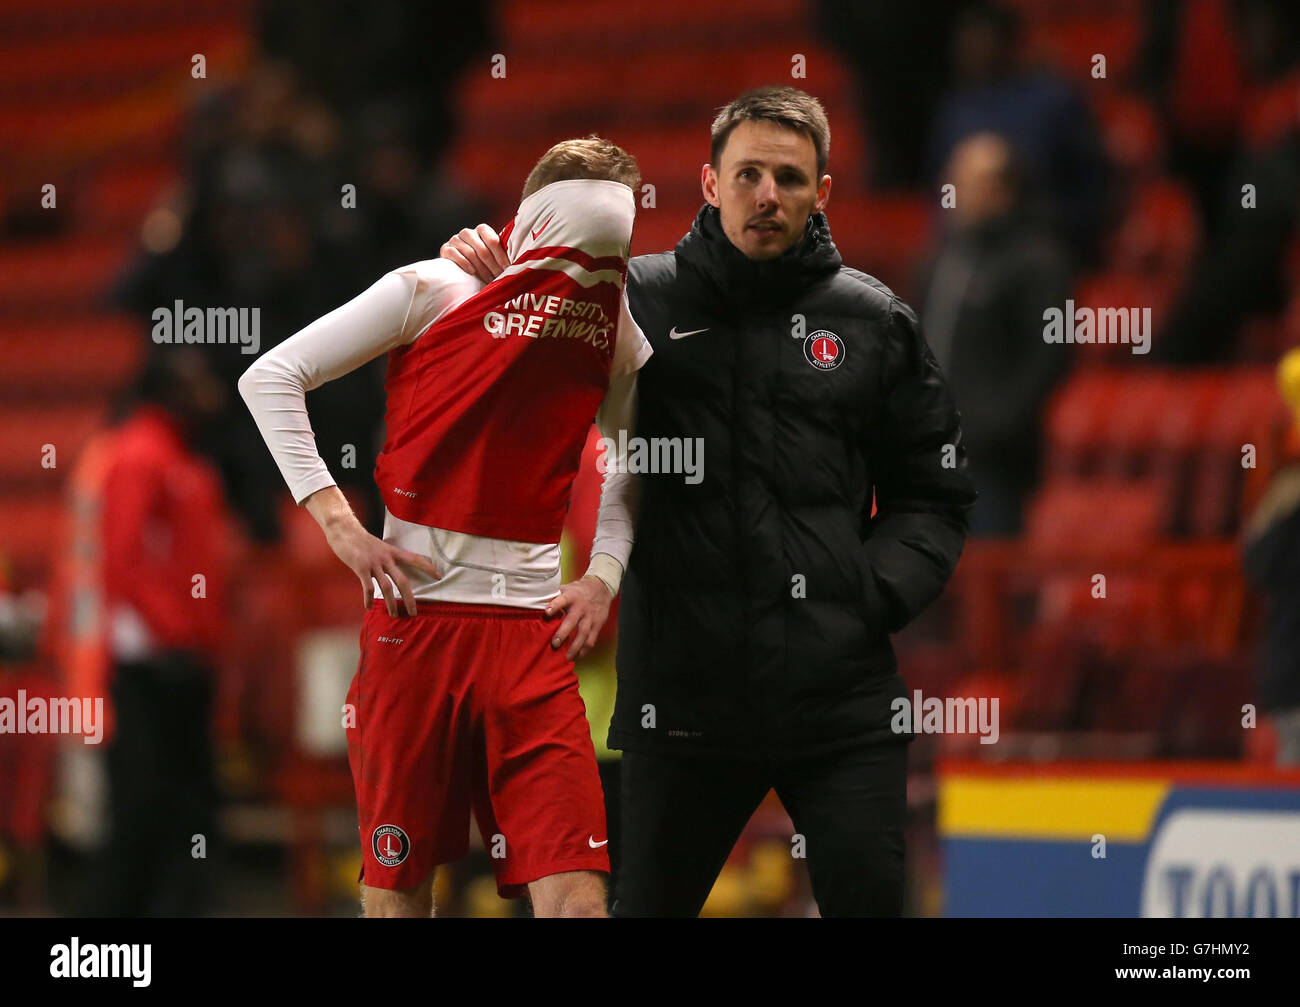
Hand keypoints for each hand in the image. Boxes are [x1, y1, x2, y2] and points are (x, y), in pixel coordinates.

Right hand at [305, 488, 439, 615]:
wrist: (344, 530)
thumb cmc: (361, 539)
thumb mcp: (379, 546)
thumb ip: (386, 558)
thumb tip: (392, 570)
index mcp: (392, 552)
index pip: (414, 559)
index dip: (427, 567)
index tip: (439, 575)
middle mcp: (386, 558)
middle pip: (403, 580)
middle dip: (409, 598)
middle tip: (414, 612)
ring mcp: (373, 563)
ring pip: (387, 587)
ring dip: (390, 604)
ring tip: (394, 615)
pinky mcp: (360, 568)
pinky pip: (367, 587)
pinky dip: (368, 599)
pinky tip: (368, 607)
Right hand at [440, 224, 508, 282]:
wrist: (461, 266)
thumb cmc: (483, 262)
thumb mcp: (493, 255)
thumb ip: (502, 254)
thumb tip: (520, 263)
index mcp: (482, 229)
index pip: (493, 241)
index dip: (501, 257)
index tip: (508, 269)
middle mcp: (468, 232)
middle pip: (482, 249)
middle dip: (492, 266)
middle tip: (499, 278)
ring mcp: (455, 239)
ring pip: (470, 253)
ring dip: (481, 269)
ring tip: (488, 279)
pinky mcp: (445, 248)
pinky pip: (454, 254)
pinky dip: (464, 263)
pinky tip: (472, 272)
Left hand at [544, 575, 612, 659]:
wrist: (601, 588)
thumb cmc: (577, 591)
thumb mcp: (566, 589)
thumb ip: (553, 597)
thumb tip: (534, 604)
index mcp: (571, 597)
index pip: (562, 600)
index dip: (554, 605)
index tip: (546, 612)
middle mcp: (581, 607)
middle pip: (572, 621)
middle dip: (563, 633)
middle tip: (554, 644)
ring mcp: (590, 617)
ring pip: (583, 634)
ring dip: (575, 647)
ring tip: (566, 657)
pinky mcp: (597, 625)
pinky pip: (591, 639)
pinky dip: (584, 650)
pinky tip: (577, 657)